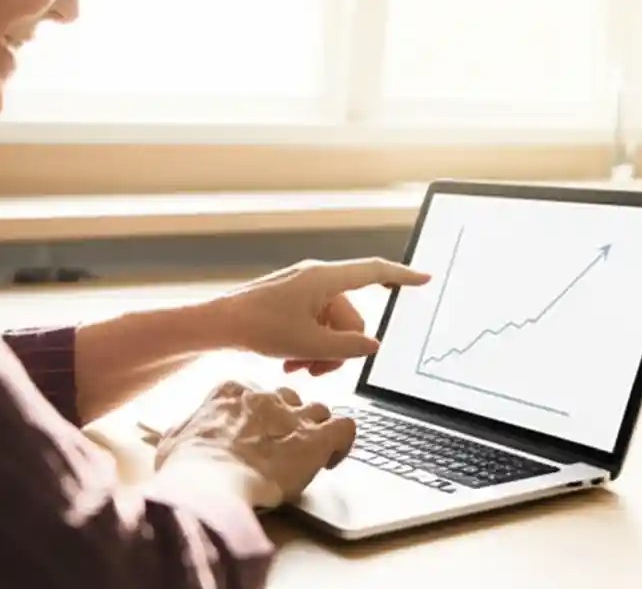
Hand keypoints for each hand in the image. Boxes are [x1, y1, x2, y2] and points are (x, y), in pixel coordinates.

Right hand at [155, 381, 356, 507]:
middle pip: (289, 400)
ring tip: (312, 455)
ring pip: (319, 410)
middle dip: (289, 421)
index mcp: (231, 393)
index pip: (254, 394)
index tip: (256, 436)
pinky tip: (333, 458)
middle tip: (283, 449)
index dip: (259, 417)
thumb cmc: (188, 469)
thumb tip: (182, 437)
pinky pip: (345, 427)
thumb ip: (186, 431)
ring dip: (318, 430)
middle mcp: (266, 398)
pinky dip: (344, 441)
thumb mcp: (174, 440)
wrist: (209, 485)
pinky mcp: (317, 439)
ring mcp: (294, 416)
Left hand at [205, 257, 429, 366]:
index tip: (424, 279)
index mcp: (325, 279)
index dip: (402, 277)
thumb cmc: (257, 327)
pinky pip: (317, 324)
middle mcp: (318, 279)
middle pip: (352, 317)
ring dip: (322, 351)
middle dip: (340, 347)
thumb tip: (372, 346)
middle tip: (319, 368)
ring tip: (300, 366)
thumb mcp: (308, 345)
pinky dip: (309, 345)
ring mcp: (304, 290)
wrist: (217, 325)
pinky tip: (292, 361)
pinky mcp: (293, 302)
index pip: (374, 272)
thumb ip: (346, 348)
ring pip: (334, 326)